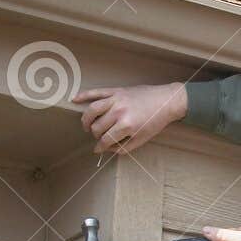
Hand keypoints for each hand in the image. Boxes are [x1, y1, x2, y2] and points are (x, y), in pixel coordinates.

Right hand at [72, 83, 186, 155]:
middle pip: (97, 127)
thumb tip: (109, 150)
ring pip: (92, 111)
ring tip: (87, 126)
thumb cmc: (156, 121)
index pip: (105, 139)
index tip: (98, 150)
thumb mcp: (142, 139)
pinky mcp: (116, 90)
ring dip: (86, 120)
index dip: (100, 147)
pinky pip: (96, 92)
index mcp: (126, 125)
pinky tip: (74, 100)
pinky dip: (84, 95)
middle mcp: (118, 112)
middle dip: (95, 135)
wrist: (166, 101)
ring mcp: (116, 99)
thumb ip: (125, 147)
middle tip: (99, 137)